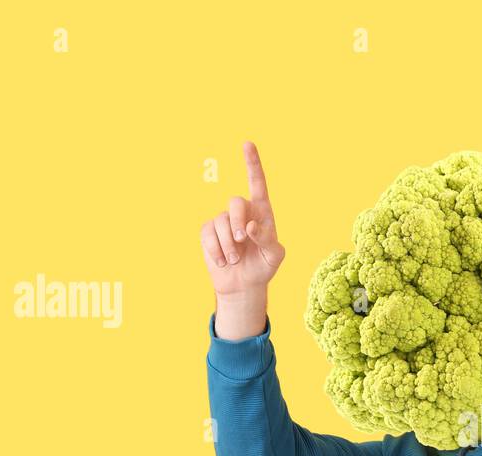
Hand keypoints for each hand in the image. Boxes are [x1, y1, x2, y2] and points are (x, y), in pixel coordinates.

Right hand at [200, 142, 284, 338]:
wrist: (243, 285)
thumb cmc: (263, 268)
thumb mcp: (274, 257)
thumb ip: (268, 240)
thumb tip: (250, 227)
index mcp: (262, 212)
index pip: (258, 184)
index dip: (253, 164)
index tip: (247, 144)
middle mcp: (242, 212)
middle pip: (235, 202)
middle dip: (236, 222)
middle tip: (240, 240)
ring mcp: (223, 221)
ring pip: (220, 222)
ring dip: (228, 245)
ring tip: (234, 260)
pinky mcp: (209, 232)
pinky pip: (207, 234)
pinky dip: (215, 251)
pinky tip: (222, 262)